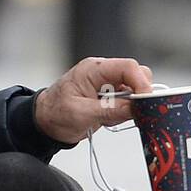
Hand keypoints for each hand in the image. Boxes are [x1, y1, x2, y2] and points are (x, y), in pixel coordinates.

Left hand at [33, 57, 153, 144]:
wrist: (44, 122)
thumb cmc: (54, 114)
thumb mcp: (81, 114)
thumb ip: (109, 110)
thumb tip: (134, 108)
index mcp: (93, 70)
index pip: (127, 67)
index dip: (141, 83)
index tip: (146, 100)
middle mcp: (103, 73)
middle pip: (136, 75)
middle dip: (139, 94)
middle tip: (133, 112)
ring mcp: (107, 85)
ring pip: (134, 88)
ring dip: (131, 105)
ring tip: (111, 118)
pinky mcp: (109, 97)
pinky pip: (128, 101)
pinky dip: (126, 112)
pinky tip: (109, 119)